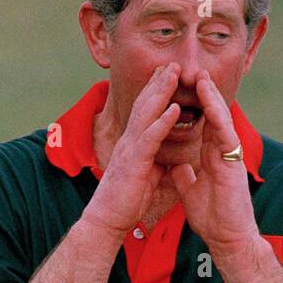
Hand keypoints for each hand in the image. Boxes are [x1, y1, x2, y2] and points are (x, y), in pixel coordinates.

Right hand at [83, 65, 181, 240]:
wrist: (108, 220)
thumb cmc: (126, 203)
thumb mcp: (145, 179)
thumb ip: (155, 165)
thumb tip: (167, 161)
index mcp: (132, 144)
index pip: (144, 112)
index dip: (156, 92)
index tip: (168, 76)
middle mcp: (129, 141)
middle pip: (144, 104)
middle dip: (159, 82)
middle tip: (172, 63)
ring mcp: (130, 149)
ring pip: (146, 113)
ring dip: (161, 92)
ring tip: (174, 73)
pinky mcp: (134, 162)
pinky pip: (150, 138)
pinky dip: (162, 122)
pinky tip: (174, 108)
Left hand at [167, 71, 259, 257]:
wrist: (228, 240)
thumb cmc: (214, 219)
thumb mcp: (192, 193)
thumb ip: (186, 176)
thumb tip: (176, 166)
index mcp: (213, 157)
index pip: (203, 124)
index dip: (194, 105)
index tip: (181, 88)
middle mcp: (223, 152)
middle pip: (213, 115)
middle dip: (203, 93)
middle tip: (190, 71)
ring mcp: (230, 156)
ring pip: (221, 119)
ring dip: (211, 97)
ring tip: (200, 76)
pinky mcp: (234, 163)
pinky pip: (225, 133)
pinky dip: (217, 116)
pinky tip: (209, 101)